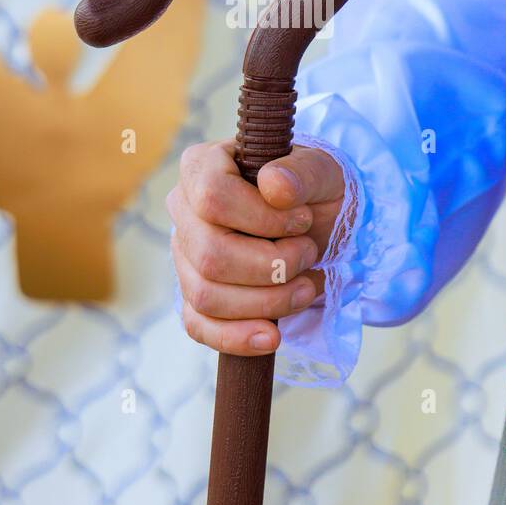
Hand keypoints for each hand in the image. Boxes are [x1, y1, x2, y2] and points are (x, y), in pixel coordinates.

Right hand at [167, 140, 345, 355]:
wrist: (318, 224)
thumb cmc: (312, 190)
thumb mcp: (321, 171)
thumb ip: (301, 172)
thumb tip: (274, 186)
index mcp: (204, 167)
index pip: (212, 197)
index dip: (262, 218)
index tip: (301, 220)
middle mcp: (184, 211)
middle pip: (209, 254)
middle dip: (272, 266)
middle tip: (309, 253)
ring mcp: (185, 257)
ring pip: (206, 295)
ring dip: (267, 301)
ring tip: (306, 287)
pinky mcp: (194, 296)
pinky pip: (199, 326)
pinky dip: (237, 337)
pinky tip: (271, 336)